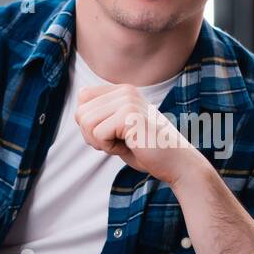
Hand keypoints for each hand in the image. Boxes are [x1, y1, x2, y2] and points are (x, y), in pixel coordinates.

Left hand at [73, 83, 208, 185]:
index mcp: (123, 90)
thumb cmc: (147, 150)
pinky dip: (109, 148)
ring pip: (86, 122)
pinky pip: (98, 134)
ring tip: (123, 144)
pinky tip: (129, 147)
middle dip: (92, 135)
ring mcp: (128, 101)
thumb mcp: (119, 129)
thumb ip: (101, 116)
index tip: (111, 133)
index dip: (89, 122)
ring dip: (100, 142)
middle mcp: (125, 91)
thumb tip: (78, 106)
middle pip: (81, 112)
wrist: (176, 163)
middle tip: (116, 142)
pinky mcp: (130, 116)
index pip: (83, 98)